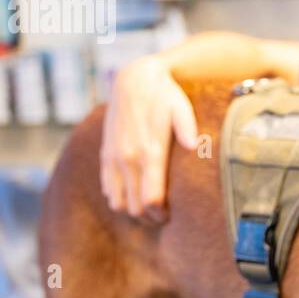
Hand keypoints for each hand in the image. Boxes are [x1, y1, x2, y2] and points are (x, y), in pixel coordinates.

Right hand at [99, 55, 198, 219]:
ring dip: (133, 211)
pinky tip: (134, 195)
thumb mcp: (181, 107)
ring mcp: (114, 158)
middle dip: (149, 218)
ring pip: (118, 202)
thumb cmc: (164, 95)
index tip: (171, 216)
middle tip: (163, 218)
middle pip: (135, 207)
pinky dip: (119, 198)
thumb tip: (192, 144)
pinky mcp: (106, 154)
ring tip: (150, 209)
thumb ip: (186, 128)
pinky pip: (108, 188)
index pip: (151, 199)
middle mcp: (128, 158)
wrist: (133, 79)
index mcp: (149, 152)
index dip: (160, 214)